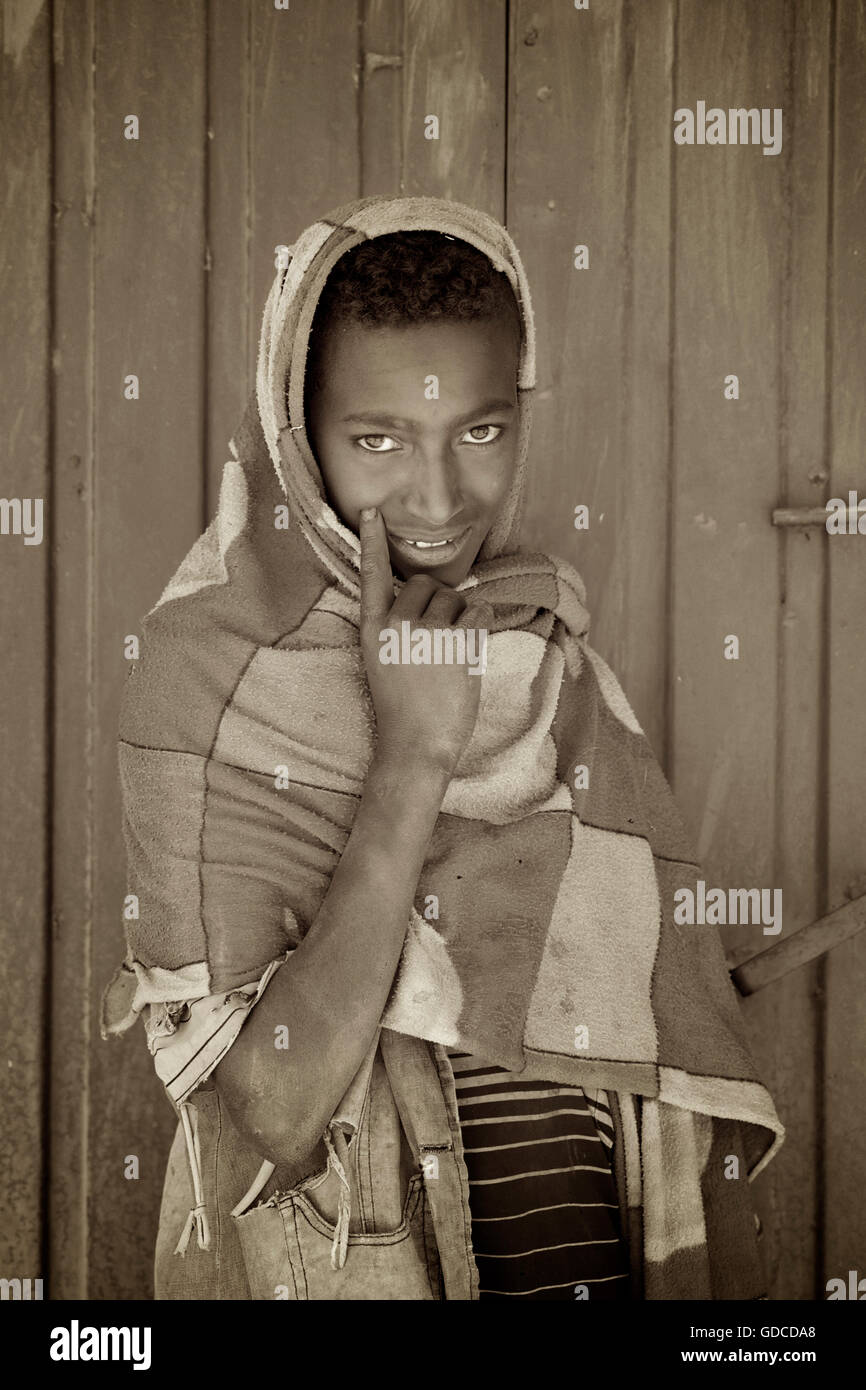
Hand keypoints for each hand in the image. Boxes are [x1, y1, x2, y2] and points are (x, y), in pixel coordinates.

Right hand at [358, 508, 491, 773]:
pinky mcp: (456, 641)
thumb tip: (438, 597)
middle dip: (438, 603)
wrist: (415, 745)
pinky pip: (477, 613)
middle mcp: (395, 623)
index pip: (370, 575)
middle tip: (437, 641)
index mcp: (372, 629)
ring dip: (460, 619)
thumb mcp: (384, 662)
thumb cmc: (403, 710)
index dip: (371, 541)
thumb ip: (399, 629)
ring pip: (454, 598)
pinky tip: (466, 655)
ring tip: (449, 656)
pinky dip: (478, 629)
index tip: (372, 512)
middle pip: (425, 584)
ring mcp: (426, 631)